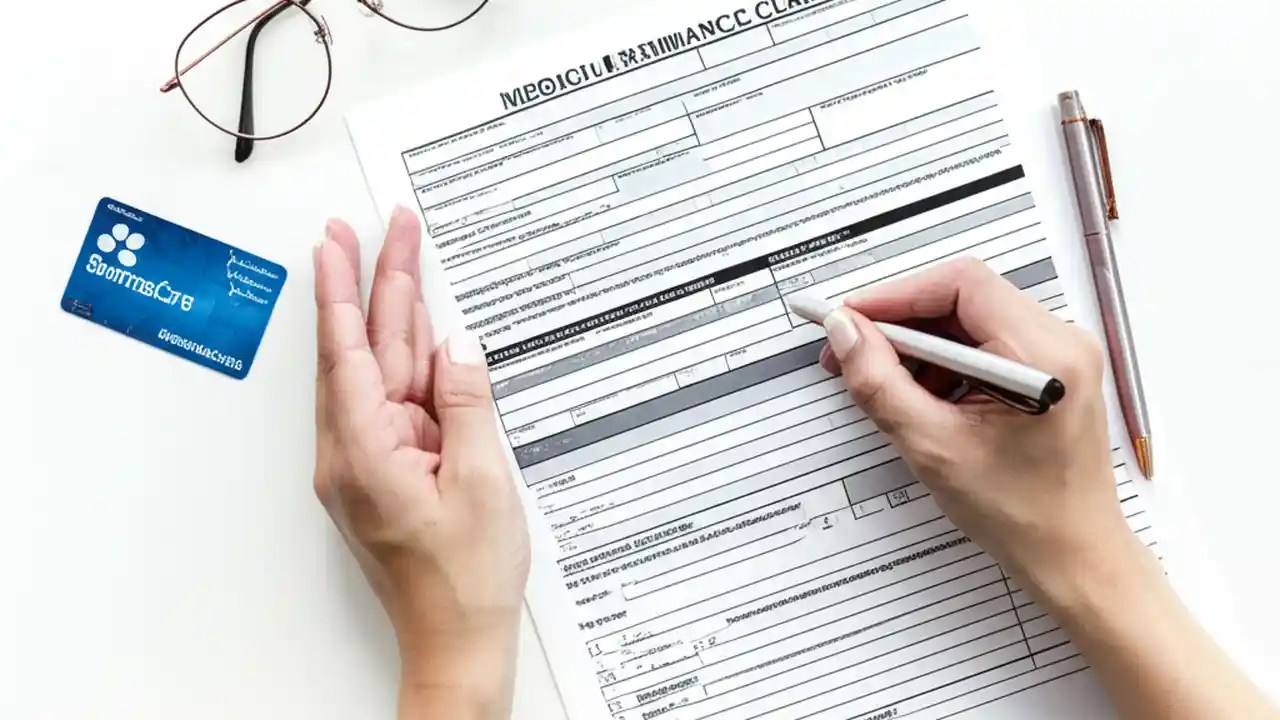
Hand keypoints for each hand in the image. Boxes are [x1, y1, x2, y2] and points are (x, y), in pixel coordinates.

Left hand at [313, 207, 528, 718]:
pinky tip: (425, 331)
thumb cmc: (462, 583)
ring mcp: (370, 462)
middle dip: (375, 284)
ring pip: (382, 370)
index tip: (337, 243)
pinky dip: (415, 362)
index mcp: (364, 454)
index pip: (347, 352)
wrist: (456, 644)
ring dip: (394, 316)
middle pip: (363, 350)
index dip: (344, 289)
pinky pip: (401, 401)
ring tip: (403, 259)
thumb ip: (468, 406)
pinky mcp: (389, 471)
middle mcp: (354, 454)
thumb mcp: (481, 484)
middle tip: (382, 229)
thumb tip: (459, 348)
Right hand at [817, 257, 1138, 603]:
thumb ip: (880, 383)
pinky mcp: (1046, 369)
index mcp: (1044, 356)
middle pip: (962, 297)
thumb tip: (846, 333)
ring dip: (919, 344)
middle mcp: (1061, 342)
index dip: (895, 295)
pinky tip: (919, 395)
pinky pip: (982, 341)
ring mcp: (1057, 354)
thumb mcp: (933, 447)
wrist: (1073, 555)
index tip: (850, 318)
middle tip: (852, 349)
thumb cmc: (1024, 514)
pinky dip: (942, 360)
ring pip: (968, 319)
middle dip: (900, 321)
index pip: (960, 285)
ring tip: (885, 382)